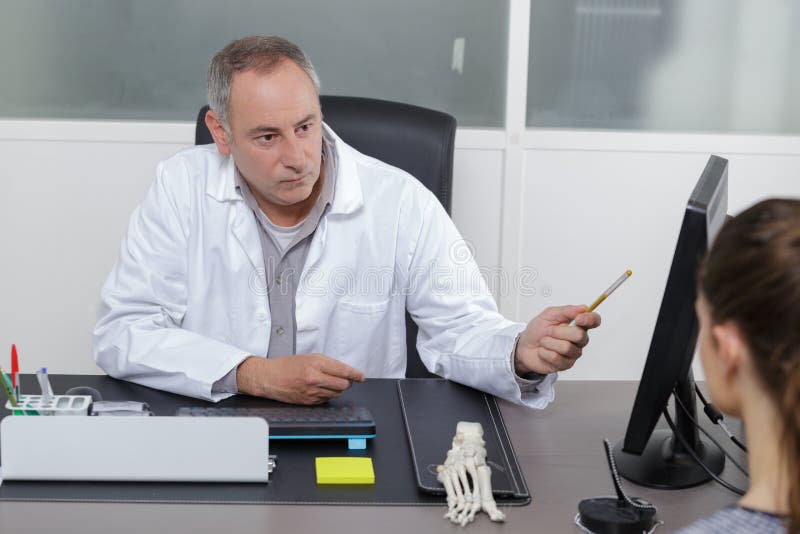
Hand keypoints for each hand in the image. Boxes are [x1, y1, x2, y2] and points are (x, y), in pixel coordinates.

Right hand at [235, 354, 364, 403]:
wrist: (269, 377)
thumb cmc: (287, 366)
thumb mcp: (310, 358)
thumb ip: (329, 364)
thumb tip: (346, 372)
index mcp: (316, 364)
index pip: (344, 371)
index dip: (355, 374)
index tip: (360, 376)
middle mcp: (315, 378)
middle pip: (343, 385)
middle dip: (347, 382)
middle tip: (345, 379)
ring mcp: (312, 392)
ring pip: (336, 394)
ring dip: (337, 389)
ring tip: (328, 382)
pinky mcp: (309, 402)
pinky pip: (326, 400)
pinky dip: (327, 395)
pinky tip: (319, 389)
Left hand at [514, 305, 600, 375]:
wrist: (525, 346)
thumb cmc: (538, 330)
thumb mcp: (548, 315)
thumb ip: (565, 311)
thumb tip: (583, 308)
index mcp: (578, 324)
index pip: (594, 320)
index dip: (590, 319)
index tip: (578, 319)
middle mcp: (579, 339)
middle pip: (580, 335)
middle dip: (559, 332)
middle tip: (549, 331)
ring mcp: (574, 353)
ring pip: (566, 347)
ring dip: (549, 342)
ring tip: (545, 342)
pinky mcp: (566, 364)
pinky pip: (556, 358)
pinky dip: (545, 352)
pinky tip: (543, 351)